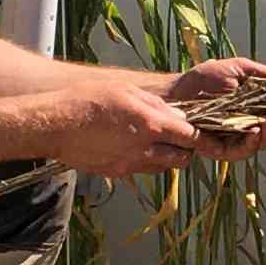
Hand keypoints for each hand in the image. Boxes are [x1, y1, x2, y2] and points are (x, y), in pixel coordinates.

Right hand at [38, 73, 214, 179]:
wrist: (55, 126)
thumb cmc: (88, 100)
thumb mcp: (126, 91)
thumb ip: (156, 105)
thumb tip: (179, 116)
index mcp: (150, 124)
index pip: (190, 137)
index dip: (203, 138)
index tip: (210, 137)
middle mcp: (144, 149)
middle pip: (182, 159)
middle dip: (187, 150)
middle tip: (181, 138)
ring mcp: (130, 164)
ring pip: (163, 167)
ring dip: (167, 157)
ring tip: (157, 142)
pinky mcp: (116, 172)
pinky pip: (141, 170)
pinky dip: (146, 162)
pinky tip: (135, 148)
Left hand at [164, 57, 265, 159]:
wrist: (173, 93)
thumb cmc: (204, 79)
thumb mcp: (239, 70)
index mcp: (260, 105)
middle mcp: (253, 123)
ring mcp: (238, 137)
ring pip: (265, 141)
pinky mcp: (221, 149)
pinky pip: (241, 149)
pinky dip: (253, 141)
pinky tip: (261, 129)